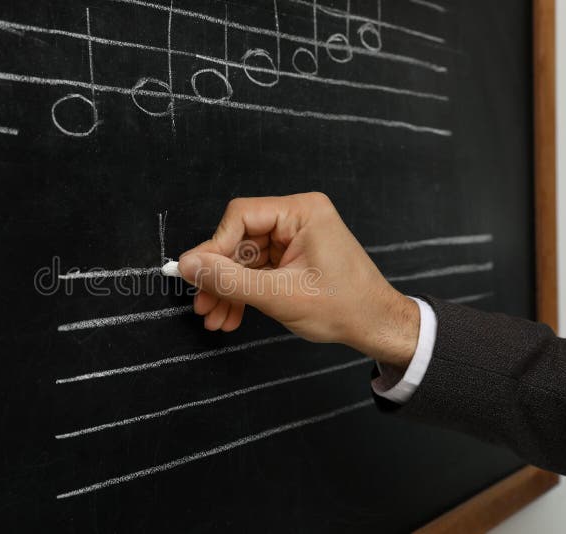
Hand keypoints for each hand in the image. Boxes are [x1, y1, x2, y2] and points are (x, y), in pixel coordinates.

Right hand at [178, 193, 419, 368]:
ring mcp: (294, 238)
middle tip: (201, 304)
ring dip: (227, 289)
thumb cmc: (345, 307)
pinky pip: (256, 270)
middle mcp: (297, 218)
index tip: (195, 275)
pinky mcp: (292, 257)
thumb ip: (229, 280)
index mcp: (302, 212)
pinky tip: (231, 314)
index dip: (214, 247)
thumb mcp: (279, 295)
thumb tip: (188, 266)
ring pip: (244, 259)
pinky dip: (242, 292)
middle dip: (219, 276)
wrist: (376, 327)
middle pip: (239, 239)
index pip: (241, 216)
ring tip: (214, 317)